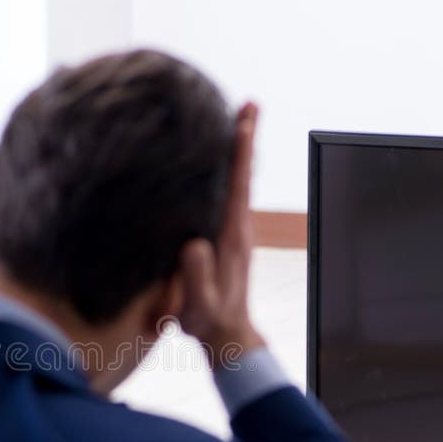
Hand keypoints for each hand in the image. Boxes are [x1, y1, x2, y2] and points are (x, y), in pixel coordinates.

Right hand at [178, 102, 264, 360]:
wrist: (228, 336)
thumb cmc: (209, 320)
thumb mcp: (199, 305)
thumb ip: (196, 277)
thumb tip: (193, 244)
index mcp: (232, 238)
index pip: (237, 186)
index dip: (240, 152)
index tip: (244, 119)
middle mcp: (238, 229)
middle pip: (243, 176)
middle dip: (245, 140)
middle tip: (249, 105)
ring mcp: (235, 234)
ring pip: (238, 185)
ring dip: (239, 154)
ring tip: (238, 123)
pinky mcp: (227, 240)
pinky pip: (230, 198)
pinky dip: (230, 175)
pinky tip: (220, 166)